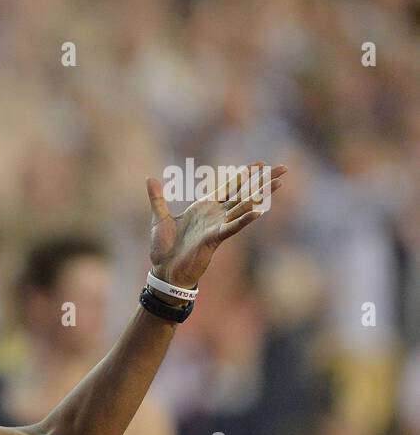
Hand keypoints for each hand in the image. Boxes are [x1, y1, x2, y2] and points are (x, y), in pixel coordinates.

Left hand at [145, 161, 287, 289]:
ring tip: (279, 184)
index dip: (245, 174)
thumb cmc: (164, 248)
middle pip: (244, 193)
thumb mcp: (159, 218)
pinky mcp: (214, 239)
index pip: (230, 187)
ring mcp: (217, 226)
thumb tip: (150, 179)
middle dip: (263, 181)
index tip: (261, 163)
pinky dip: (245, 219)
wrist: (163, 271)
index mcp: (205, 207)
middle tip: (284, 169)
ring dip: (261, 195)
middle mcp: (216, 215)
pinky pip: (232, 227)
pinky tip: (259, 211)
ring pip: (244, 206)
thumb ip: (157, 198)